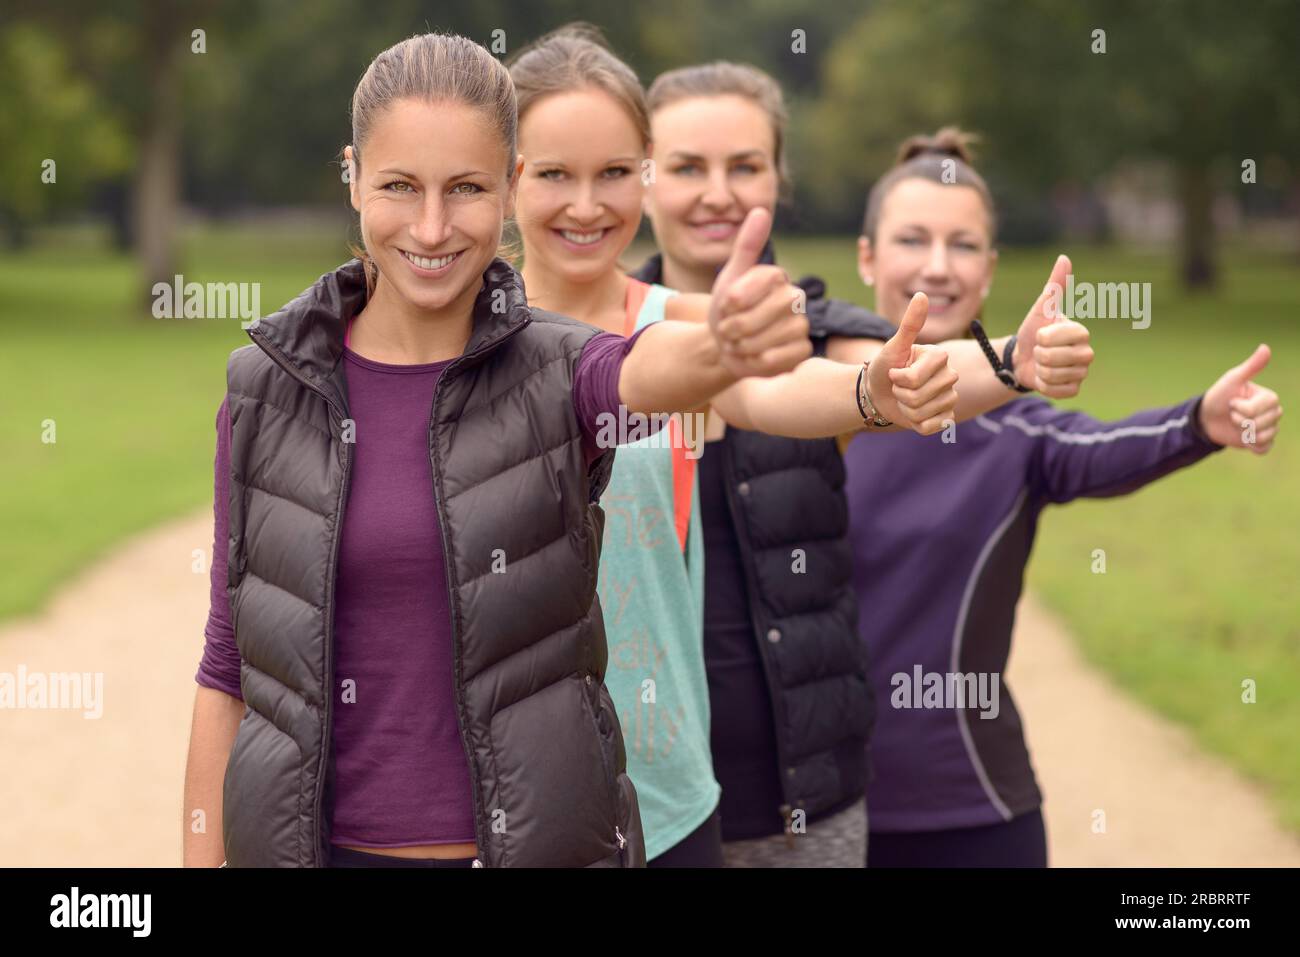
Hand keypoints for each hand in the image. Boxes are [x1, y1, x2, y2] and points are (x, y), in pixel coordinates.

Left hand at [708, 207, 811, 378]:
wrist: (726, 345)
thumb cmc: (726, 309)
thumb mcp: (729, 277)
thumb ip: (746, 246)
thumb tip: (761, 209)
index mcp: (777, 276)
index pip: (751, 287)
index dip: (731, 301)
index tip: (725, 306)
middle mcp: (796, 298)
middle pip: (756, 317)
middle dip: (732, 327)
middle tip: (728, 330)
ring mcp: (802, 326)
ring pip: (764, 340)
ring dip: (740, 346)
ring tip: (738, 343)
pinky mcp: (802, 351)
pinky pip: (774, 360)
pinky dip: (754, 362)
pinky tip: (752, 357)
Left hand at [867, 292, 959, 434]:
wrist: (879, 393)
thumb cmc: (884, 367)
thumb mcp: (893, 346)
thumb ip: (909, 324)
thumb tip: (922, 294)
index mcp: (940, 357)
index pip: (914, 378)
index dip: (897, 378)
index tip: (895, 371)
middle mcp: (951, 375)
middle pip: (919, 397)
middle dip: (900, 395)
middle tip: (899, 387)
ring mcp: (951, 397)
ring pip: (923, 413)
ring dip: (906, 410)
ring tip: (904, 399)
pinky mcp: (947, 417)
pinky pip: (932, 428)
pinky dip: (916, 424)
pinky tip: (913, 414)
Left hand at [1011, 254, 1093, 396]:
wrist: (1022, 357)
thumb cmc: (1033, 331)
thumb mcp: (1041, 308)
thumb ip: (1054, 286)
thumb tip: (1064, 258)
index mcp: (1082, 332)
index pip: (1061, 337)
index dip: (1044, 338)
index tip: (1042, 335)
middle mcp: (1087, 352)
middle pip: (1057, 358)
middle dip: (1040, 355)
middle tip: (1040, 351)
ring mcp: (1082, 372)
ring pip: (1054, 375)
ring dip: (1040, 370)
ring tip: (1042, 363)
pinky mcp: (1074, 389)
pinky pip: (1057, 390)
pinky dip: (1044, 385)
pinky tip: (1044, 378)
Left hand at [1199, 344, 1281, 452]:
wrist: (1207, 417)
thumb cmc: (1219, 396)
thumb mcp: (1233, 379)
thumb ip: (1251, 366)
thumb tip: (1266, 347)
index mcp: (1270, 397)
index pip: (1259, 409)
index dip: (1241, 408)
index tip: (1232, 402)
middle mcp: (1274, 412)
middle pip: (1262, 424)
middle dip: (1240, 421)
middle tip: (1232, 414)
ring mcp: (1269, 427)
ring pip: (1264, 437)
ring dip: (1243, 433)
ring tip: (1236, 425)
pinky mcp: (1261, 442)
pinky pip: (1264, 449)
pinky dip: (1252, 446)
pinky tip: (1244, 439)